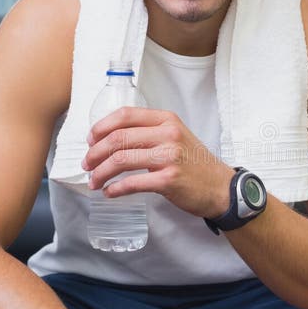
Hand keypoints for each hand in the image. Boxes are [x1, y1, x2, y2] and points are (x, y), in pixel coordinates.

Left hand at [82, 106, 234, 218]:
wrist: (220, 187)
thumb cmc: (194, 163)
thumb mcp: (175, 136)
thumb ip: (148, 132)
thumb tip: (110, 138)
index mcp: (166, 120)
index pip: (125, 115)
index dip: (101, 127)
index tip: (90, 140)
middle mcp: (168, 134)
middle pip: (118, 138)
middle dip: (95, 152)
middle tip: (87, 164)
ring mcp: (169, 157)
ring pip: (121, 160)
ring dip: (101, 172)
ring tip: (94, 181)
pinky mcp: (169, 180)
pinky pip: (132, 183)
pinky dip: (115, 189)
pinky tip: (109, 192)